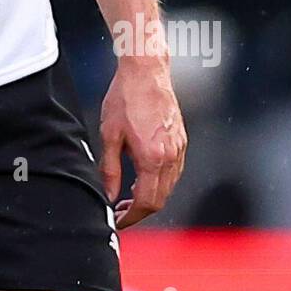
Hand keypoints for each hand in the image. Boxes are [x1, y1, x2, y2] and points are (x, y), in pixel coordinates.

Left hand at [99, 58, 186, 228]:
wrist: (146, 71)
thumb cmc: (125, 97)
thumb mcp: (109, 135)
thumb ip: (109, 170)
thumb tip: (109, 195)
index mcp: (153, 157)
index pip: (146, 202)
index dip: (131, 217)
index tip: (119, 220)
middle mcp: (171, 156)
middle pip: (160, 199)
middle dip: (140, 211)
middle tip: (120, 211)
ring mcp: (180, 148)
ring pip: (169, 187)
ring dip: (150, 197)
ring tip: (128, 196)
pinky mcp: (182, 140)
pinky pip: (174, 172)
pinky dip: (160, 182)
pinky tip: (143, 177)